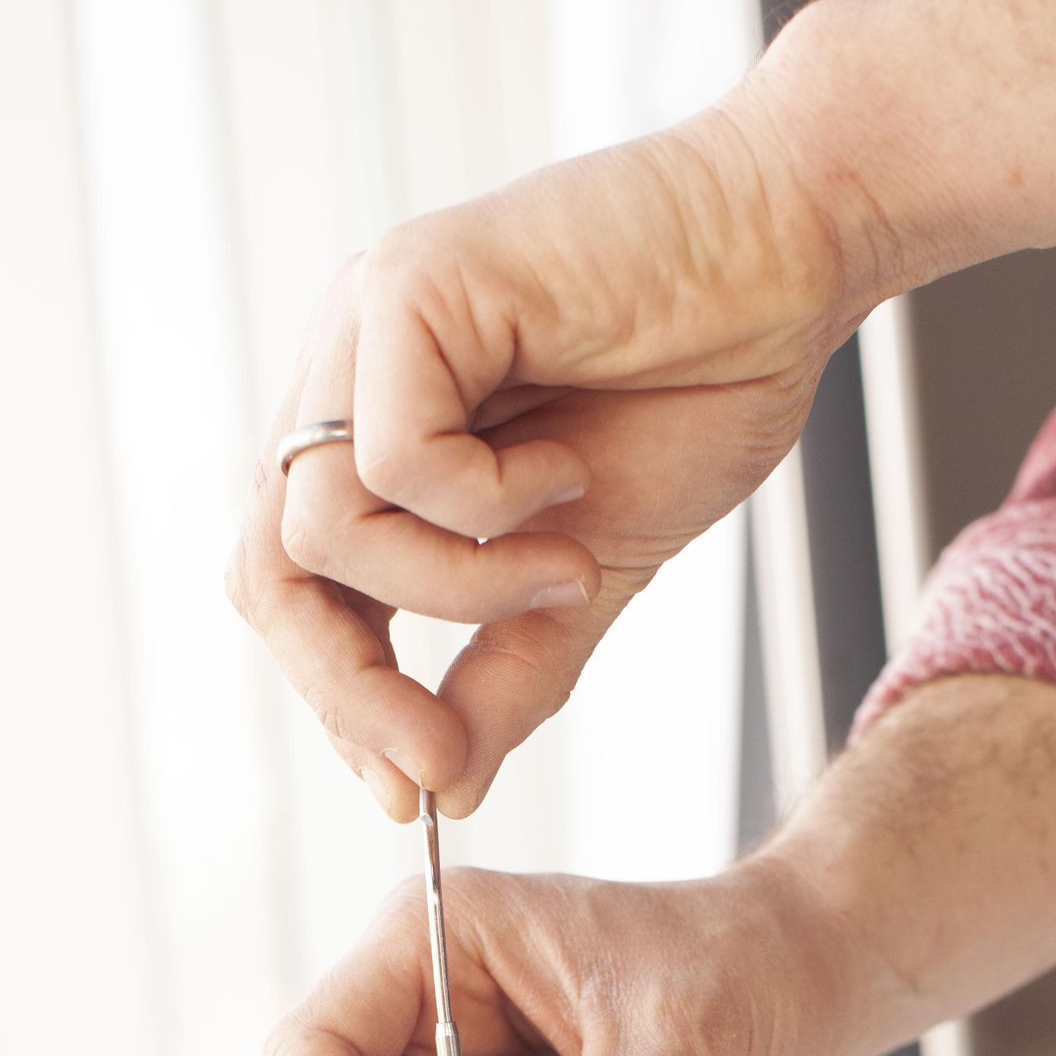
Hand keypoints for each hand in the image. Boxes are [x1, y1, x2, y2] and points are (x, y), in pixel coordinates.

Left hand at [227, 68, 870, 821]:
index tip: (418, 790)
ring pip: (320, 526)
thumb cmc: (695, 390)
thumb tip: (449, 792)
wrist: (789, 263)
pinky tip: (566, 470)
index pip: (294, 596)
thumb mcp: (584, 575)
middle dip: (347, 688)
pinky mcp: (411, 284)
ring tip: (564, 563)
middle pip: (265, 572)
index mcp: (368, 444)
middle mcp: (345, 383)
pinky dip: (485, 502)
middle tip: (440, 755)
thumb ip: (509, 673)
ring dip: (453, 586)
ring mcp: (366, 329)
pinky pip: (395, 457)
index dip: (340, 703)